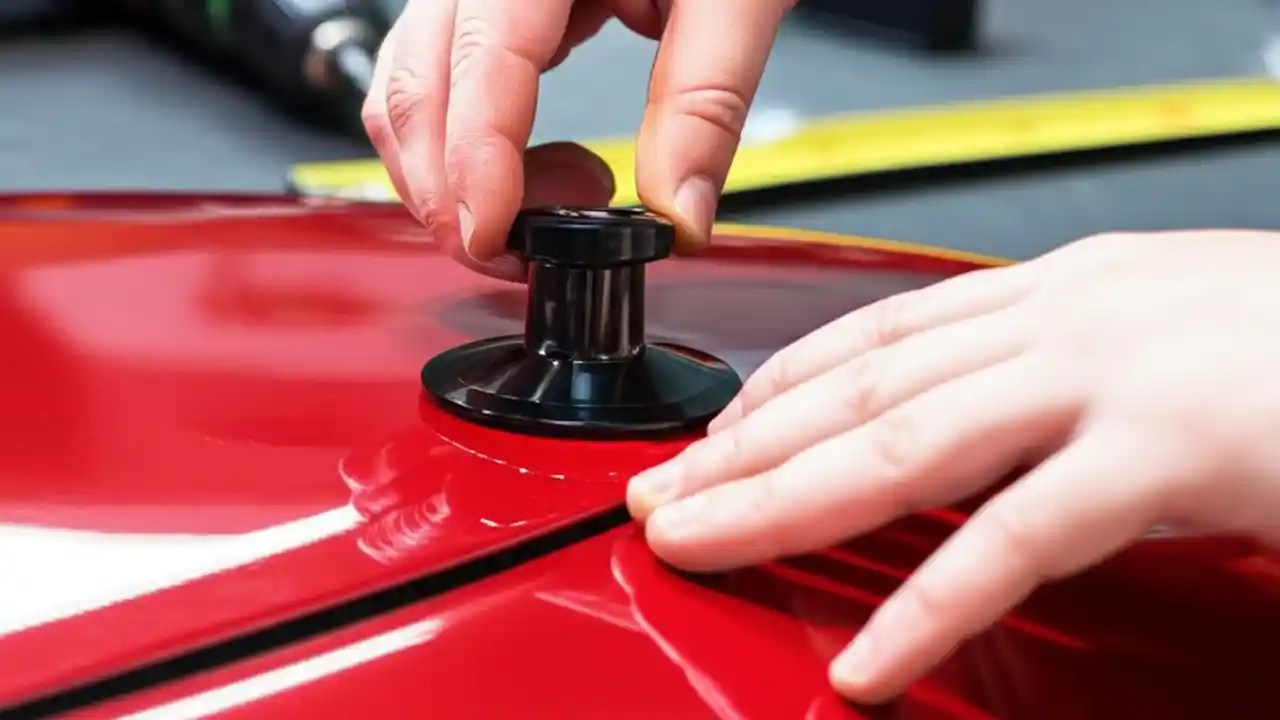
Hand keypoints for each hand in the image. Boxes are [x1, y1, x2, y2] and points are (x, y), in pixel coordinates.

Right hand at [361, 0, 795, 279]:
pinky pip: (435, 81)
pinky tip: (527, 170)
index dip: (476, 161)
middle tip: (518, 253)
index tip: (495, 238)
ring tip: (549, 207)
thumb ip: (706, 102)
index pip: (481, 59)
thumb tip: (679, 213)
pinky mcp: (478, 5)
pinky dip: (462, 146)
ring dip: (448, 177)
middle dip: (448, 192)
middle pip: (416, 84)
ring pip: (408, 89)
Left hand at [626, 229, 1279, 701]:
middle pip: (863, 388)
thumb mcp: (1156, 343)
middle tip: (663, 499)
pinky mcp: (1170, 452)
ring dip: (785, 506)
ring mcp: (1113, 375)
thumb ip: (1056, 383)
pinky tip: (869, 663)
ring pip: (904, 447)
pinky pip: (1016, 541)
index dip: (781, 387)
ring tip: (698, 550)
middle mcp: (1069, 314)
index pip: (882, 331)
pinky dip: (930, 609)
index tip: (716, 435)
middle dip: (746, 451)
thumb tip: (978, 442)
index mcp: (1065, 286)